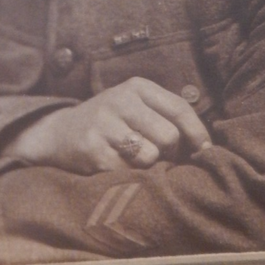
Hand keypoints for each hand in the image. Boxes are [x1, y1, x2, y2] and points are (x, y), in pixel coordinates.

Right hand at [3, 76, 210, 174]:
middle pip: (169, 136)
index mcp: (137, 87)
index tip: (205, 152)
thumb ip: (166, 118)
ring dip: (149, 167)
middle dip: (170, 154)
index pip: (180, 108)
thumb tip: (205, 147)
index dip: (198, 134)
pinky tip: (117, 168)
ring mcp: (105, 123)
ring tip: (136, 162)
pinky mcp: (92, 149)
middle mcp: (121, 100)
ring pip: (150, 156)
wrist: (59, 133)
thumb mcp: (135, 107)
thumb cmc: (110, 123)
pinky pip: (128, 172)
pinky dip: (128, 177)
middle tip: (159, 158)